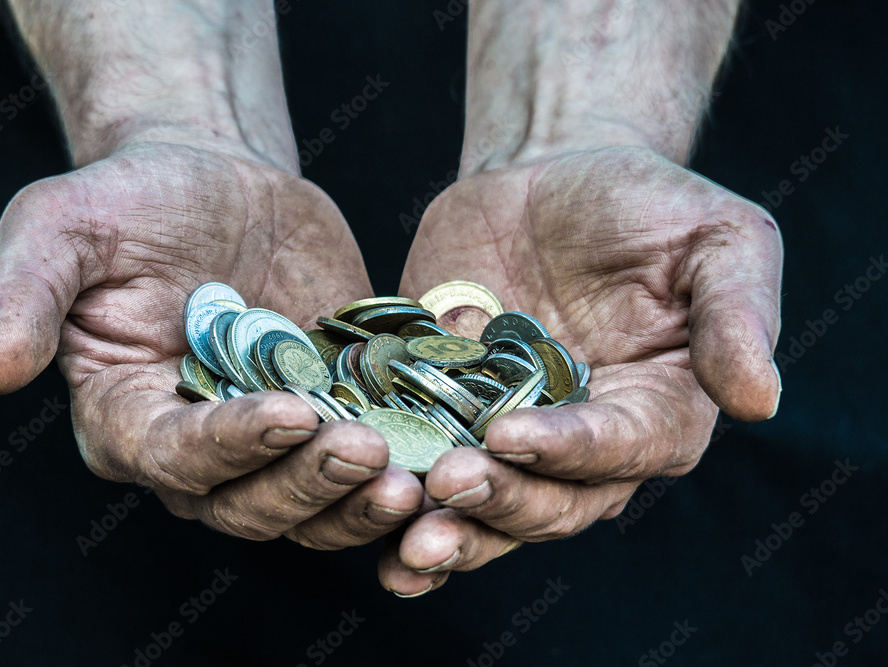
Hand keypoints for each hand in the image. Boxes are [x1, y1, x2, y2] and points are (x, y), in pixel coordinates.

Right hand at [0, 137, 423, 548]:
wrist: (218, 181)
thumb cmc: (132, 200)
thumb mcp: (63, 224)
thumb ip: (25, 291)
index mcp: (127, 414)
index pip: (174, 457)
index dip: (230, 445)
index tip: (287, 410)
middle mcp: (198, 447)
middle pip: (250, 503)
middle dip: (309, 483)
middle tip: (369, 452)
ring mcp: (271, 439)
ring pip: (311, 507)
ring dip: (361, 502)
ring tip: (417, 476)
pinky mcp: (330, 416)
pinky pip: (364, 465)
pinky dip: (401, 471)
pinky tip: (444, 455)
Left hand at [380, 146, 781, 593]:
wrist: (552, 176)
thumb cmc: (647, 205)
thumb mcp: (716, 240)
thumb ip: (736, 316)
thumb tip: (759, 401)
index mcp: (658, 409)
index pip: (624, 450)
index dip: (573, 449)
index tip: (515, 434)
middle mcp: (585, 442)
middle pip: (553, 503)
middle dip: (501, 501)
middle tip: (447, 484)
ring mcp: (510, 433)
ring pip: (487, 508)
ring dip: (448, 531)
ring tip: (405, 544)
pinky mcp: (448, 414)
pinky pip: (425, 468)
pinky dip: (398, 502)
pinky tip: (365, 518)